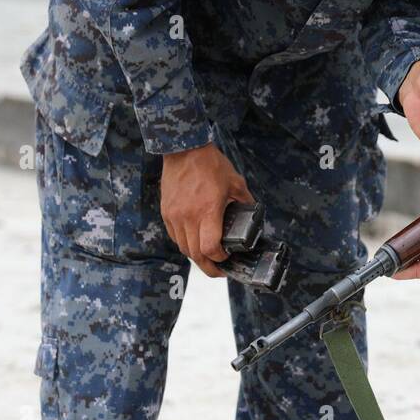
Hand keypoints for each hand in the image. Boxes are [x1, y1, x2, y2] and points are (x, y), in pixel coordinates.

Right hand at [160, 142, 253, 276]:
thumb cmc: (210, 164)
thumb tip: (252, 215)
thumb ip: (245, 201)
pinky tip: (195, 241)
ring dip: (196, 256)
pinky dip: (185, 243)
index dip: (219, 259)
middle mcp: (188, 217)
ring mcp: (174, 216)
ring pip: (183, 248)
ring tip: (208, 257)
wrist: (183, 150)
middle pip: (195, 254)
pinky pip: (175, 236)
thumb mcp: (235, 182)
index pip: (209, 248)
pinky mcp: (166, 213)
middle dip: (208, 266)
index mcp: (207, 210)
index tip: (227, 258)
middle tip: (219, 269)